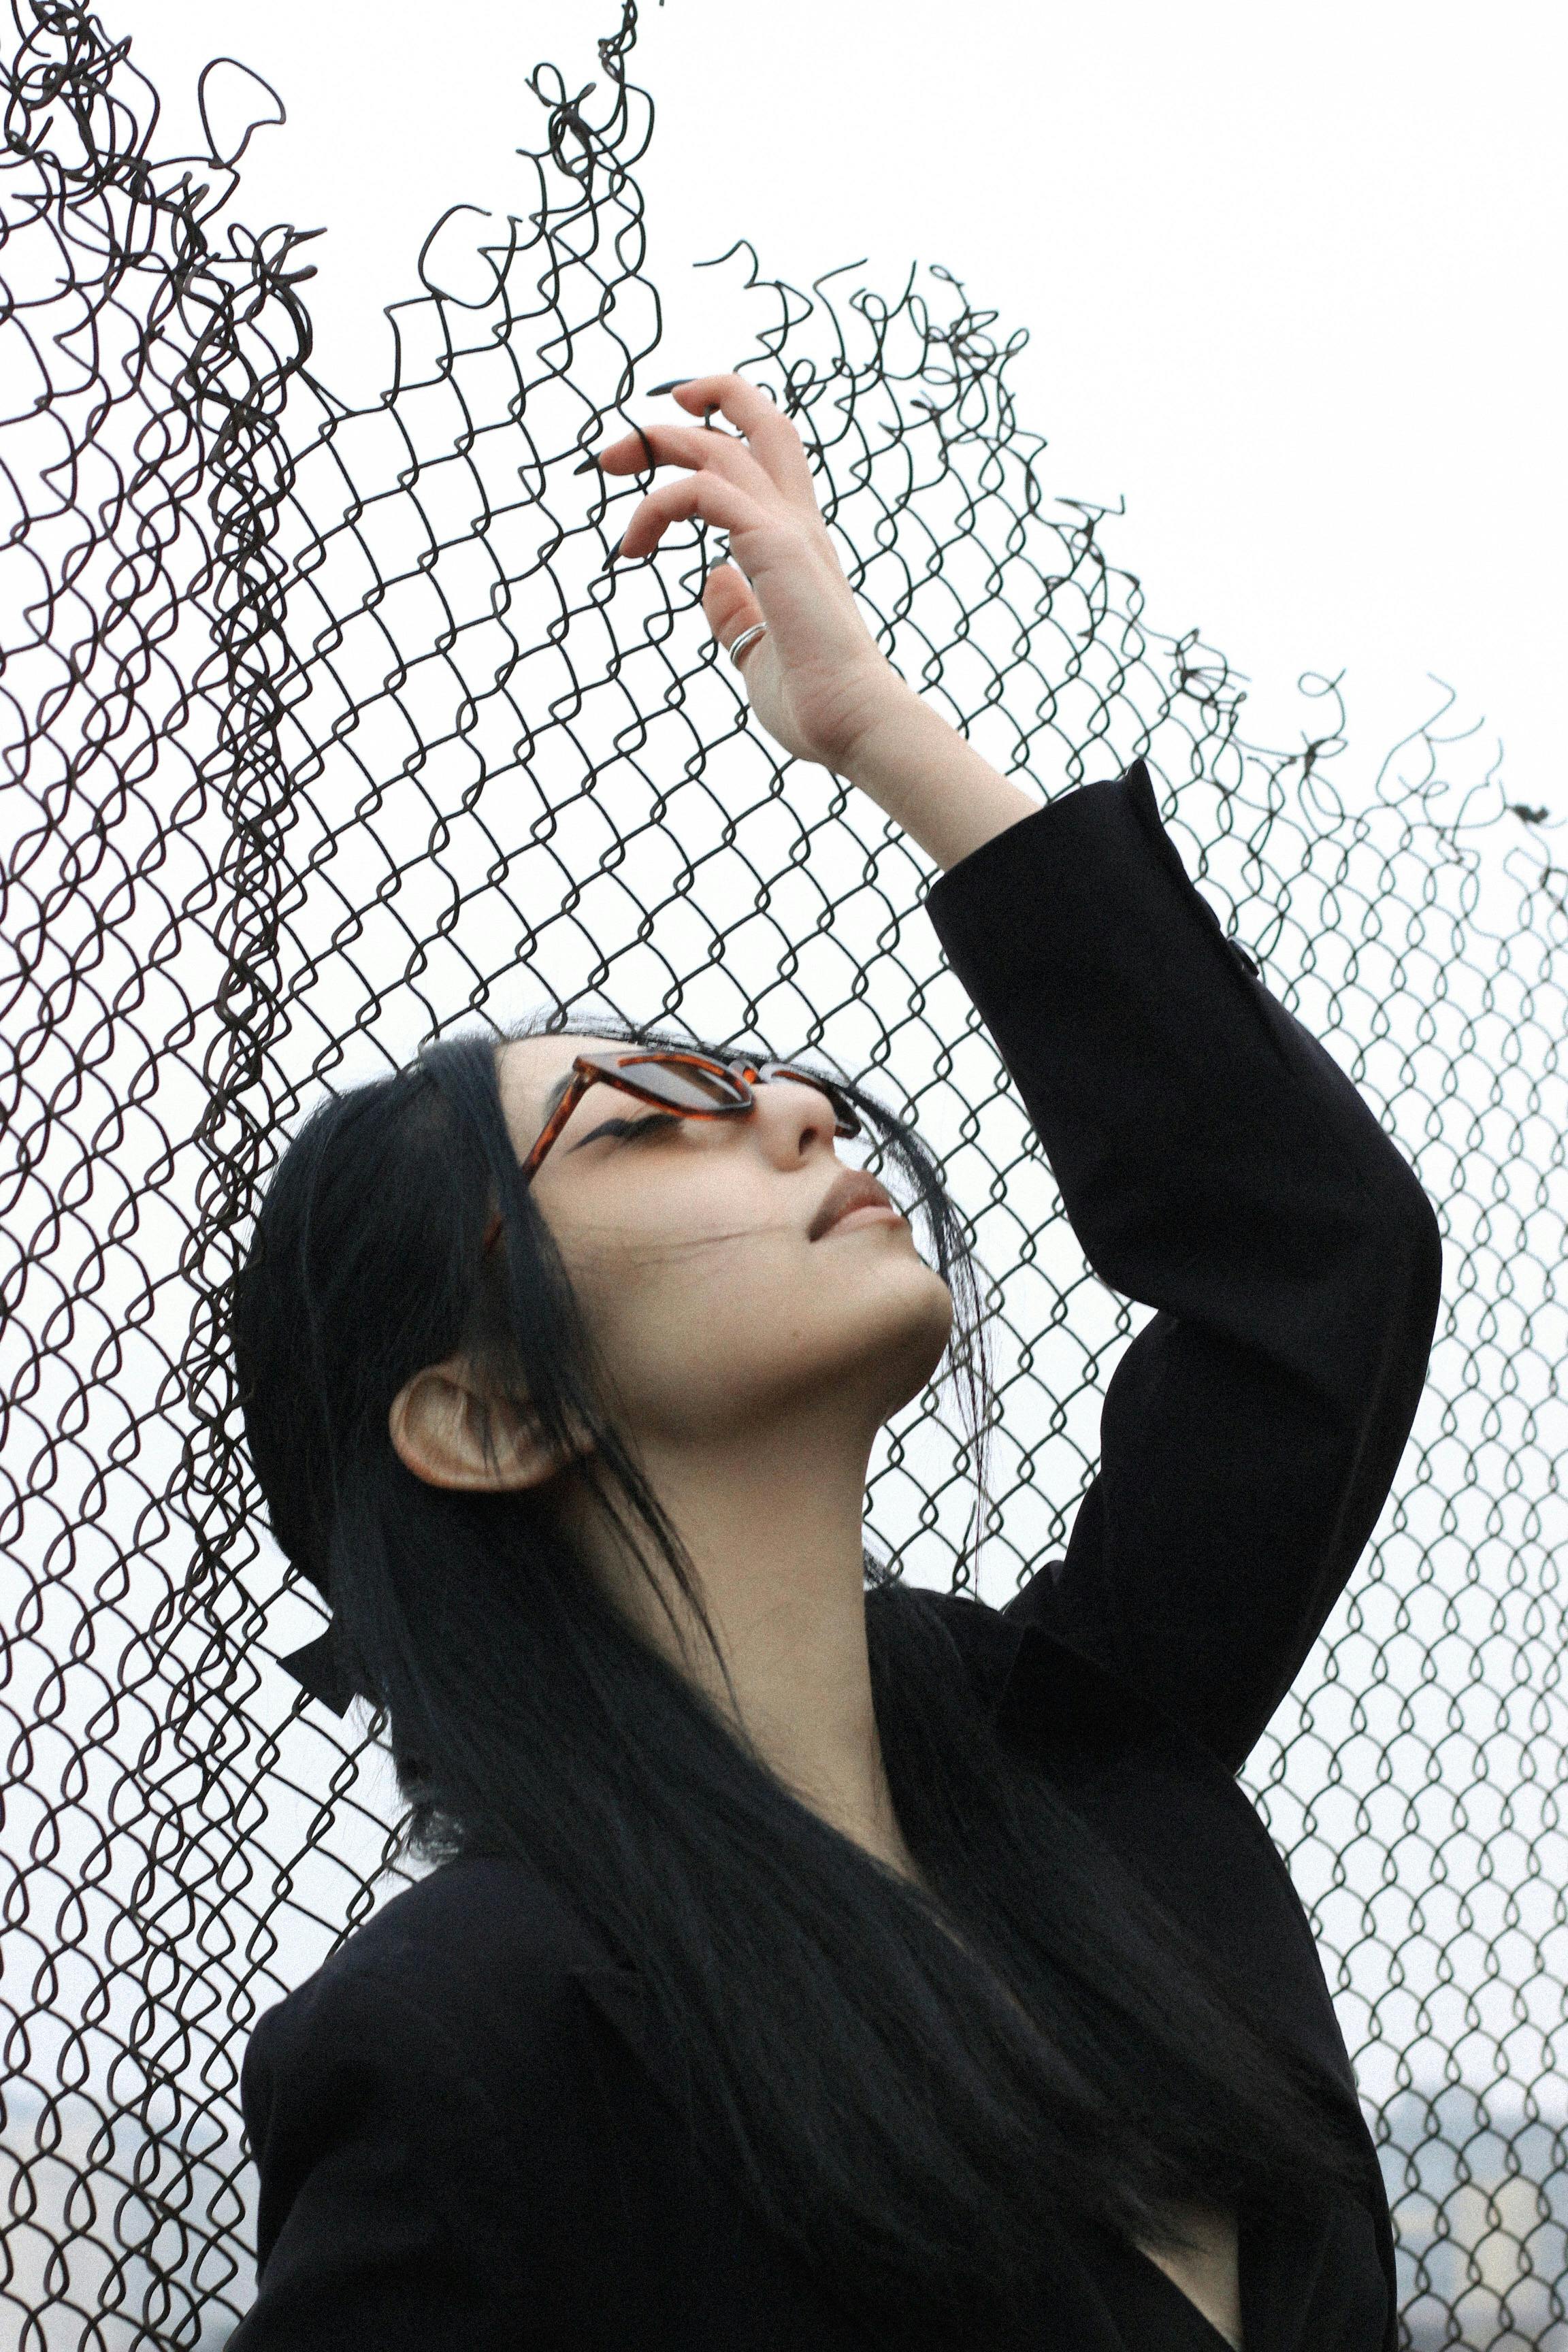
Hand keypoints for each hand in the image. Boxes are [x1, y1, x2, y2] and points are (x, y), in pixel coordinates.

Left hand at [589, 374, 914, 774]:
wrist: (856, 726)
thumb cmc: (816, 706)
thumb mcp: (756, 651)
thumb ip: (734, 612)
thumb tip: (711, 580)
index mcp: (799, 542)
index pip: (768, 452)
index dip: (721, 425)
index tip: (665, 440)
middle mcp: (798, 524)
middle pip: (757, 421)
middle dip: (687, 412)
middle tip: (617, 450)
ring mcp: (789, 531)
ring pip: (722, 445)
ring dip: (656, 442)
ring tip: (607, 468)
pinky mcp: (774, 548)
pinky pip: (703, 493)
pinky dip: (658, 504)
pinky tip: (632, 547)